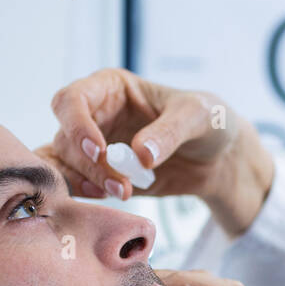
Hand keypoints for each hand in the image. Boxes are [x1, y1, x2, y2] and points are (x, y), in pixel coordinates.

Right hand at [35, 68, 273, 234]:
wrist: (220, 159)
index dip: (77, 125)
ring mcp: (95, 147)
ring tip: (123, 193)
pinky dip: (83, 194)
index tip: (100, 150)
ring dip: (85, 182)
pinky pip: (75, 184)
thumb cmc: (208, 123)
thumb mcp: (198, 117)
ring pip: (64, 164)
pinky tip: (111, 198)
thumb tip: (141, 154)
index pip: (71, 100)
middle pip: (65, 138)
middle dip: (89, 164)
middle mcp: (96, 115)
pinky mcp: (101, 175)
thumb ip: (170, 131)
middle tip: (122, 185)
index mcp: (111, 88)